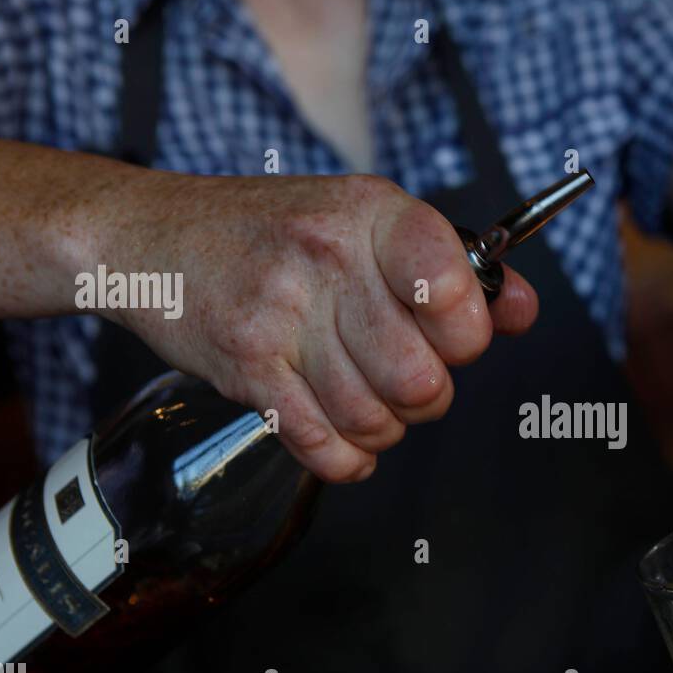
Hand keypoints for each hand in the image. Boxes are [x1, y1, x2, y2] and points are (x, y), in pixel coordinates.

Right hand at [101, 172, 536, 481]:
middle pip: (423, 378)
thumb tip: (523, 309)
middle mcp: (328, 258)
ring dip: (383, 427)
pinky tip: (344, 439)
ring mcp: (281, 315)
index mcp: (372, 213)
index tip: (451, 337)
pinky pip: (324, 445)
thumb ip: (453, 267)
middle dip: (427, 397)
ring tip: (366, 399)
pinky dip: (346, 458)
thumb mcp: (362, 222)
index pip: (458, 290)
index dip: (468, 334)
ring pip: (377, 420)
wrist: (149, 237)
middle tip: (406, 379)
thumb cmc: (270, 234)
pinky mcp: (245, 367)